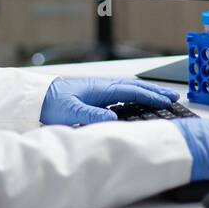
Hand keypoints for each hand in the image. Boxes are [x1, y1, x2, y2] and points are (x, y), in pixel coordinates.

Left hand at [39, 77, 177, 125]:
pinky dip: (134, 99)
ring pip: (129, 92)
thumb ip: (90, 116)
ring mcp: (98, 92)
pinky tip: (136, 105)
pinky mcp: (93, 98)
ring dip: (146, 95)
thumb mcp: (70, 113)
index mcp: (100, 89)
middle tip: (173, 97)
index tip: (168, 100)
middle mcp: (102, 88)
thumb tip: (113, 119)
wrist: (35, 100)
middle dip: (155, 92)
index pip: (132, 92)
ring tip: (161, 99)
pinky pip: (120, 97)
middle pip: (134, 88)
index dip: (151, 96)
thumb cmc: (50, 104)